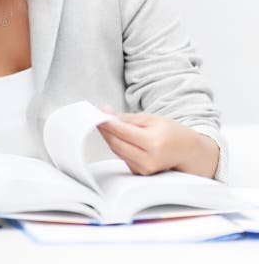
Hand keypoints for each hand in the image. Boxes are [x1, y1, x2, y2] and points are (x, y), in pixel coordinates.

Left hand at [96, 106, 218, 177]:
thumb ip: (127, 118)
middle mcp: (148, 159)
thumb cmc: (172, 134)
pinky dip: (117, 145)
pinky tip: (117, 137)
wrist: (188, 152)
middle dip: (104, 130)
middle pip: (116, 143)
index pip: (122, 132)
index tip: (96, 115)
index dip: (106, 123)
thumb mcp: (152, 120)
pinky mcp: (139, 173)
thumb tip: (105, 112)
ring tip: (107, 124)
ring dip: (109, 137)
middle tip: (98, 118)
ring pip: (116, 150)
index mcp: (153, 143)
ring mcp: (144, 169)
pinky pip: (122, 156)